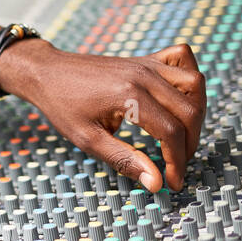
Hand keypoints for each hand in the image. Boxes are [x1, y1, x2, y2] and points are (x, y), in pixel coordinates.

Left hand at [0, 41, 206, 190]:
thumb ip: (124, 160)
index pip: (171, 133)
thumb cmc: (61, 105)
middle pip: (189, 111)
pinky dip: (188, 77)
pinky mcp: (145, 59)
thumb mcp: (88, 139)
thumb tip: (156, 183)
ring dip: (196, 112)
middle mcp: (143, 75)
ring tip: (181, 136)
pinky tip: (179, 98)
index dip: (178, 162)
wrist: (45, 73)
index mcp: (129, 96)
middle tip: (176, 164)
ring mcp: (146, 64)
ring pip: (194, 83)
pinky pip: (181, 57)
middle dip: (190, 144)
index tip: (172, 181)